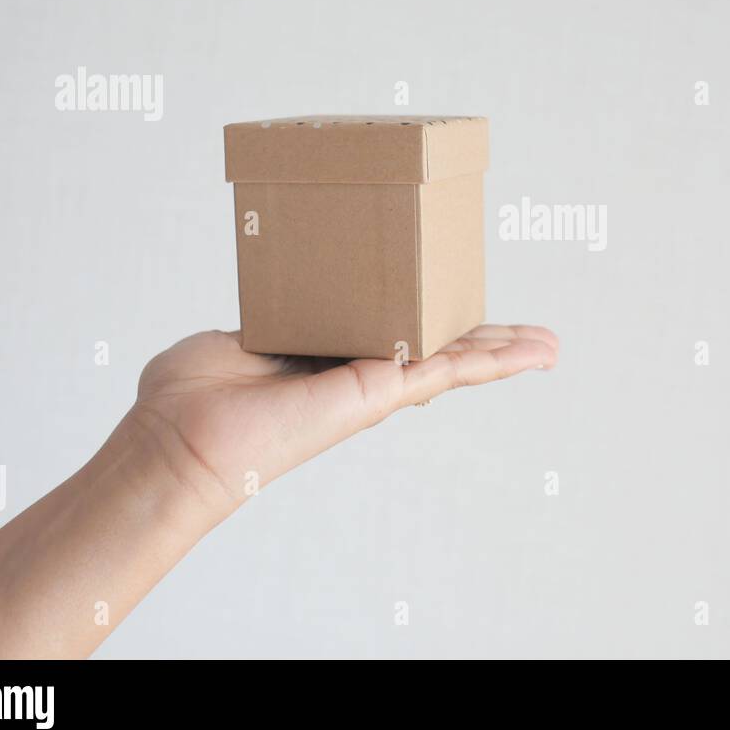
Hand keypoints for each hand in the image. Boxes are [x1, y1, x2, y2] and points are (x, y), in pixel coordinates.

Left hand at [121, 325, 558, 521]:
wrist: (180, 436)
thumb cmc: (192, 394)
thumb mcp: (244, 331)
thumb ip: (276, 313)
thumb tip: (285, 293)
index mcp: (330, 353)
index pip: (395, 332)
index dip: (431, 317)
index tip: (458, 301)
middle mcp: (359, 372)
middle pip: (438, 349)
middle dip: (487, 340)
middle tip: (530, 333)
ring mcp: (374, 384)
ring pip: (456, 362)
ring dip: (506, 351)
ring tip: (549, 345)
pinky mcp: (379, 391)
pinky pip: (449, 370)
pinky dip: (497, 361)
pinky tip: (533, 354)